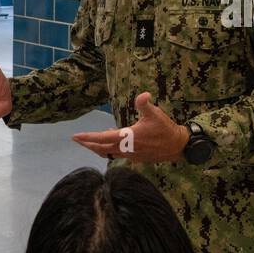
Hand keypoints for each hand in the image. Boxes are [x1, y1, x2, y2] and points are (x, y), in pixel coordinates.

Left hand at [72, 92, 190, 163]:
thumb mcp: (155, 114)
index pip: (103, 138)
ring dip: (97, 148)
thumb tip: (143, 94)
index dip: (88, 137)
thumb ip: (145, 104)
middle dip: (88, 144)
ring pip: (108, 153)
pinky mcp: (134, 158)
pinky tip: (109, 143)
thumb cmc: (165, 129)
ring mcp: (130, 155)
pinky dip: (109, 149)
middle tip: (77, 140)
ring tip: (88, 143)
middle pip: (101, 148)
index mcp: (128, 137)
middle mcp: (126, 148)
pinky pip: (117, 155)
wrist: (177, 146)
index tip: (76, 136)